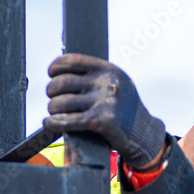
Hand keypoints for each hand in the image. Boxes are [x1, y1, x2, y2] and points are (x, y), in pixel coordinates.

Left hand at [44, 53, 166, 167]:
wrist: (144, 133)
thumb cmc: (123, 109)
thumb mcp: (116, 84)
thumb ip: (94, 77)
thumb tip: (60, 72)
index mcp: (108, 69)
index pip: (72, 61)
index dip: (56, 67)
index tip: (51, 74)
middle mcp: (106, 83)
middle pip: (62, 83)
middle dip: (52, 91)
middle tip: (53, 99)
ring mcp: (104, 102)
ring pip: (61, 103)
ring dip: (52, 109)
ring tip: (54, 112)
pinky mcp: (101, 121)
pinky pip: (67, 121)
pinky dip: (53, 123)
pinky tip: (49, 123)